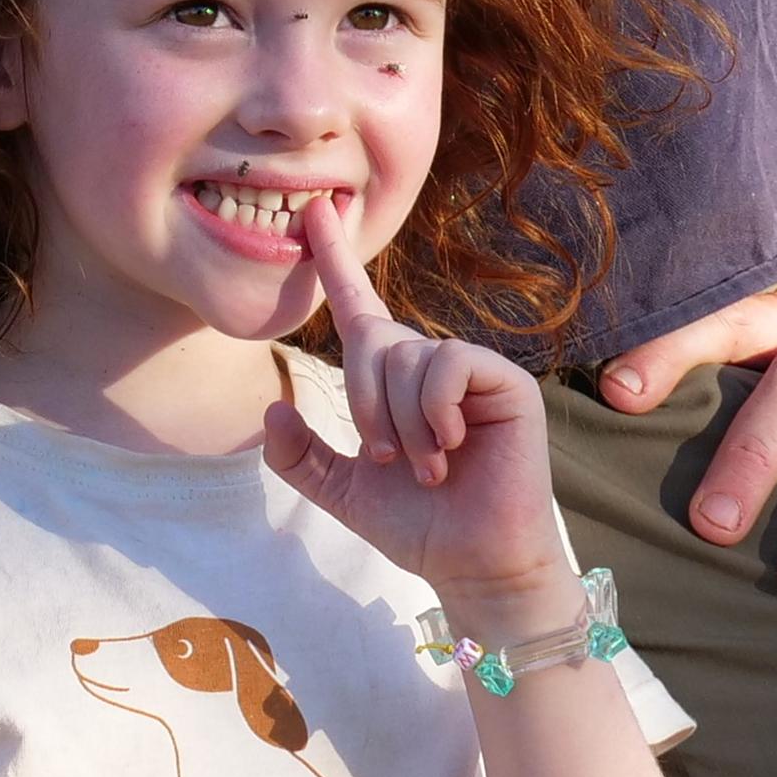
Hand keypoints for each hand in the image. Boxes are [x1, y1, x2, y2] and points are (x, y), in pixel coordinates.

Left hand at [262, 201, 571, 616]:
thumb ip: (300, 456)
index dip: (335, 258)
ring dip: (403, 423)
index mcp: (392, 381)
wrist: (474, 567)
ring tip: (427, 466)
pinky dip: (435, 409)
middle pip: (372, 340)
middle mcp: (430, 364)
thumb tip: (271, 411)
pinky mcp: (505, 383)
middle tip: (387, 459)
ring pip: (407, 357)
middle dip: (365, 404)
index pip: (358, 307)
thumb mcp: (341, 491)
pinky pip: (448, 364)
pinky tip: (452, 445)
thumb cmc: (419, 527)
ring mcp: (471, 370)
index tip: (313, 209)